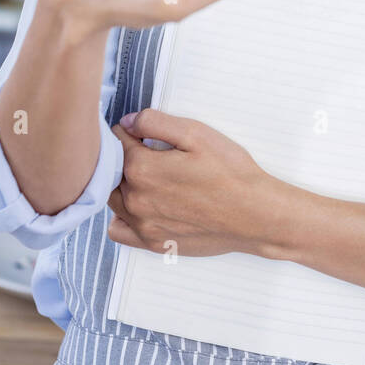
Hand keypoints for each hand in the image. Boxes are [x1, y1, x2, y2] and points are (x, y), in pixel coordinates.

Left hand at [107, 108, 283, 258]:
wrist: (255, 214)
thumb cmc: (231, 172)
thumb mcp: (196, 133)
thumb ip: (156, 122)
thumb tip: (128, 121)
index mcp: (142, 168)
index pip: (116, 141)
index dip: (128, 130)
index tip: (140, 130)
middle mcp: (135, 199)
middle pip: (110, 171)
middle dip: (122, 158)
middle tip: (146, 152)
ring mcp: (142, 224)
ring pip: (112, 199)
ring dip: (122, 185)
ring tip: (149, 177)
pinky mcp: (153, 243)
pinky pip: (118, 230)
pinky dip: (123, 216)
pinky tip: (144, 205)